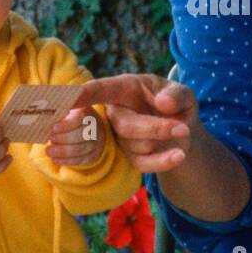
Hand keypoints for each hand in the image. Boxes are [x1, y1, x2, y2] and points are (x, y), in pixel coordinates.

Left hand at [44, 104, 105, 167]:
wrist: (90, 132)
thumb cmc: (73, 120)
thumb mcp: (69, 113)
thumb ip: (60, 114)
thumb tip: (46, 118)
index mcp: (87, 114)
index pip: (80, 118)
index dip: (67, 124)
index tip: (54, 128)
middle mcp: (95, 128)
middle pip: (82, 135)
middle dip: (64, 138)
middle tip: (50, 139)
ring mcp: (96, 143)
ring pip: (80, 149)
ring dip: (63, 151)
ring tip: (49, 151)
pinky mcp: (93, 156)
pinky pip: (80, 160)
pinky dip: (66, 161)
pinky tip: (55, 160)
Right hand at [72, 74, 194, 172]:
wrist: (182, 127)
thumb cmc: (175, 102)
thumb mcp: (183, 93)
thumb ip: (177, 95)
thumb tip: (163, 102)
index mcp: (123, 88)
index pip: (100, 90)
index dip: (83, 95)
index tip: (69, 99)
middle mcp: (116, 112)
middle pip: (125, 126)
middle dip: (156, 128)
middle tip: (183, 128)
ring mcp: (119, 137)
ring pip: (138, 146)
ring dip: (164, 140)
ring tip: (180, 129)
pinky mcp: (129, 157)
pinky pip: (142, 164)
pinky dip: (163, 161)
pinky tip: (178, 155)